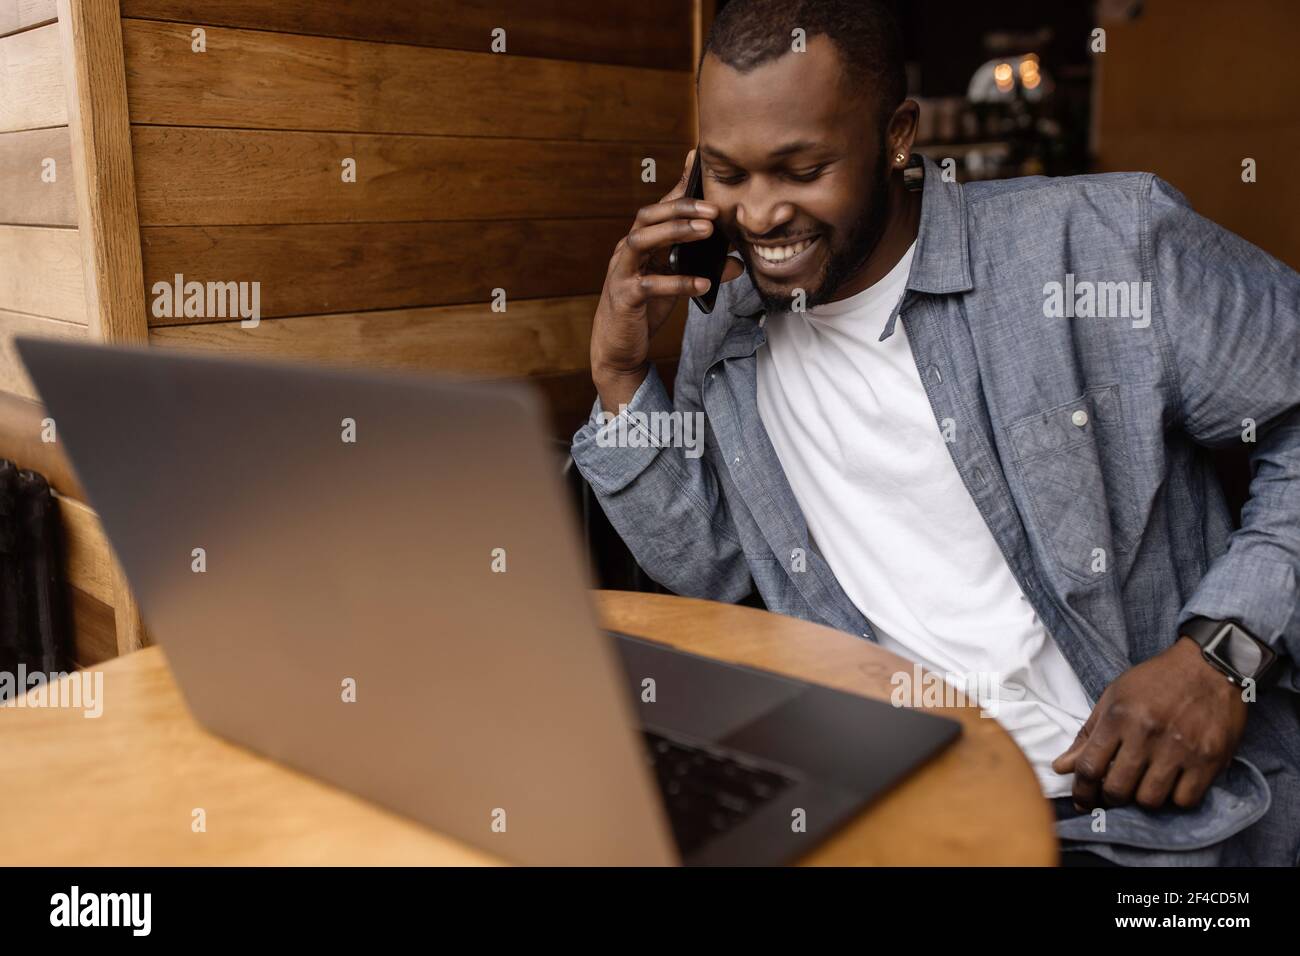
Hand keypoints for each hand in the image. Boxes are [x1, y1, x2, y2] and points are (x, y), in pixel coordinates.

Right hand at [590, 149, 743, 409]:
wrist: (619, 347)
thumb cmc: (645, 310)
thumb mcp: (677, 286)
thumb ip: (703, 269)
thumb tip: (738, 263)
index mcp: (640, 243)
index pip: (660, 208)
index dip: (678, 184)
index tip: (697, 159)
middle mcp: (627, 251)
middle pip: (648, 216)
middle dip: (681, 207)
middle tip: (714, 208)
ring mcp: (622, 272)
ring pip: (642, 240)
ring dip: (675, 232)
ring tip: (708, 232)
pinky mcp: (624, 297)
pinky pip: (651, 284)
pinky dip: (678, 282)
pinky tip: (703, 283)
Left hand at [1051, 636, 1247, 811]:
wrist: (1210, 665)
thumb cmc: (1156, 680)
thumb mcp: (1114, 698)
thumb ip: (1088, 735)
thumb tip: (1061, 767)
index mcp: (1119, 717)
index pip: (1090, 767)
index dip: (1081, 791)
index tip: (1082, 801)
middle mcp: (1147, 733)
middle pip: (1117, 789)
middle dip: (1110, 798)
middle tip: (1114, 794)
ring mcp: (1180, 748)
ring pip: (1150, 800)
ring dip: (1143, 800)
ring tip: (1144, 785)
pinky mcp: (1209, 758)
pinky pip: (1185, 800)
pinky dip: (1175, 799)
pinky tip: (1172, 784)